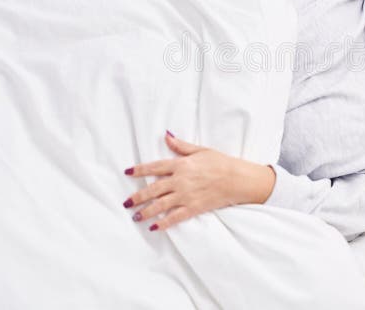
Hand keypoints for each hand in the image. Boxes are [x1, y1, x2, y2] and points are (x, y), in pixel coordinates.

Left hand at [123, 131, 274, 230]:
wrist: (238, 179)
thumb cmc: (221, 162)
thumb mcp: (201, 150)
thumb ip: (181, 146)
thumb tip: (166, 136)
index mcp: (181, 164)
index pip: (155, 167)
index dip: (139, 170)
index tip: (127, 172)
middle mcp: (180, 180)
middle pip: (153, 189)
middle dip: (138, 197)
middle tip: (126, 203)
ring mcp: (186, 195)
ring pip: (160, 205)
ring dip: (146, 212)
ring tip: (135, 217)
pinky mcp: (194, 208)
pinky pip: (175, 217)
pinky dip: (163, 224)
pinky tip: (154, 228)